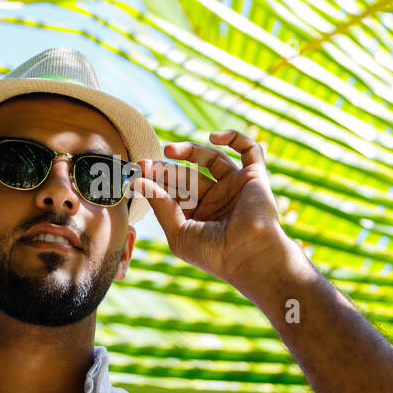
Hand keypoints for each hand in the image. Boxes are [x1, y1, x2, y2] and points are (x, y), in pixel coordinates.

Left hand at [130, 129, 291, 289]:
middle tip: (148, 164)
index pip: (174, 191)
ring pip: (211, 158)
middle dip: (167, 168)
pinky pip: (250, 150)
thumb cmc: (214, 253)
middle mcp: (217, 200)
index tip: (139, 172)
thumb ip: (160, 205)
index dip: (157, 180)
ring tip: (169, 150)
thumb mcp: (178, 232)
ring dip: (190, 150)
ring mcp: (235, 187)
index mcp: (199, 216)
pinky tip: (213, 136)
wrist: (250, 255)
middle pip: (188, 175)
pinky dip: (234, 138)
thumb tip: (138, 182)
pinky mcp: (254, 177)